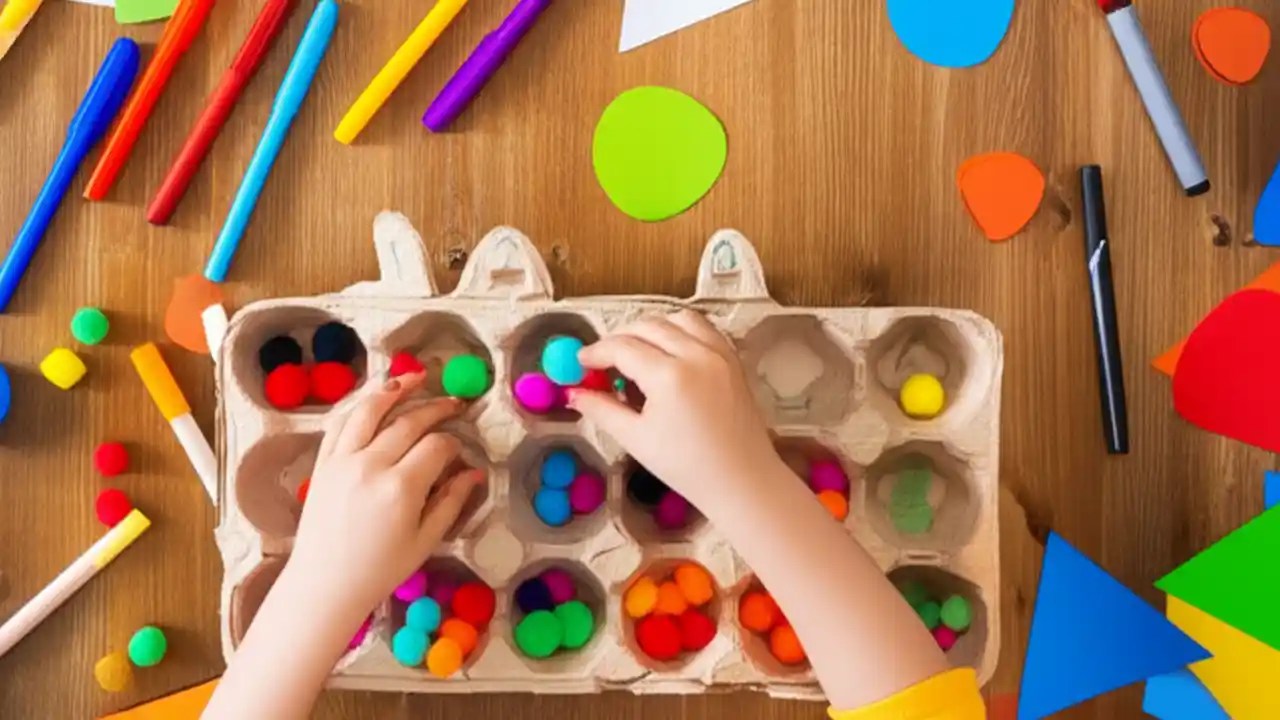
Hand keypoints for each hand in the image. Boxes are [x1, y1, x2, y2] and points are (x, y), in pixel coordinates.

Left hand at [288, 372, 485, 618]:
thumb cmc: (379, 570)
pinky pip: (340, 423)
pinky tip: (376, 397)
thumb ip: (450, 501)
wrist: (324, 583)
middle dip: (435, 408)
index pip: (435, 446)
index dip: (453, 442)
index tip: (460, 448)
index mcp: (400, 489)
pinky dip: (359, 405)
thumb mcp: (424, 540)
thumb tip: (474, 472)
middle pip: (408, 422)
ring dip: (395, 390)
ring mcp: (342, 461)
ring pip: (370, 410)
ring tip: (416, 377)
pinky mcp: (322, 463)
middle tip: (454, 402)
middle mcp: (370, 466)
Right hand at [568, 310, 783, 511]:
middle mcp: (697, 354)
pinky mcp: (733, 359)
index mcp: (670, 376)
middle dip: (620, 338)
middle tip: (603, 361)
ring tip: (638, 353)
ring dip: (652, 328)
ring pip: (678, 319)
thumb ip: (602, 409)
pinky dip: (681, 331)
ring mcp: (719, 353)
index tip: (580, 363)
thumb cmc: (687, 467)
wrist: (742, 480)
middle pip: (647, 326)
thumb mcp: (636, 439)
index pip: (622, 347)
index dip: (595, 352)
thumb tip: (574, 393)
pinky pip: (703, 329)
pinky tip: (669, 354)